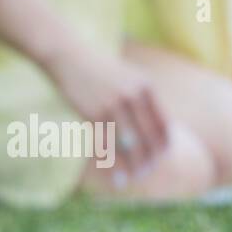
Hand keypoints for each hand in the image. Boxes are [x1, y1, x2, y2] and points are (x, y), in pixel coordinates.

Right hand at [41, 43, 168, 175]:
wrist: (67, 54)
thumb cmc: (99, 68)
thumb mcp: (129, 76)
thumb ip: (145, 97)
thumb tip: (160, 123)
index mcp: (146, 87)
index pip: (163, 123)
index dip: (164, 143)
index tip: (162, 157)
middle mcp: (133, 96)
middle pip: (149, 136)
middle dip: (150, 158)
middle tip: (148, 172)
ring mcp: (114, 104)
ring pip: (131, 144)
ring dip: (134, 164)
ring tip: (136, 177)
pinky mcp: (94, 112)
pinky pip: (108, 145)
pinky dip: (114, 163)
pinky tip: (117, 175)